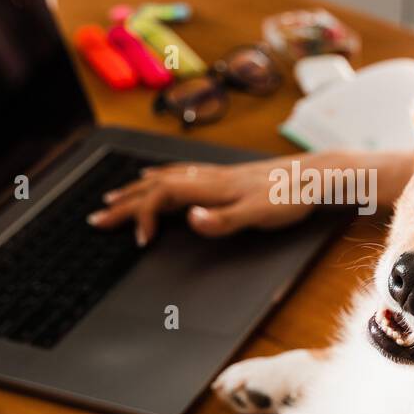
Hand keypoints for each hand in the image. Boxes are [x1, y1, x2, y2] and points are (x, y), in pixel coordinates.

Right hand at [87, 157, 314, 244]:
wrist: (316, 175)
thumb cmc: (291, 197)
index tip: (138, 240)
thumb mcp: (259, 214)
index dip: (143, 216)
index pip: (162, 197)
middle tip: (97, 216)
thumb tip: (192, 220)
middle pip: (155, 186)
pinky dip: (159, 177)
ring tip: (115, 194)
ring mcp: (215, 175)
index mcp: (211, 187)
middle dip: (124, 202)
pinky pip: (179, 173)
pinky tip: (158, 176)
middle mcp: (208, 177)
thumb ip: (224, 220)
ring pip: (165, 178)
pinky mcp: (225, 175)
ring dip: (137, 188)